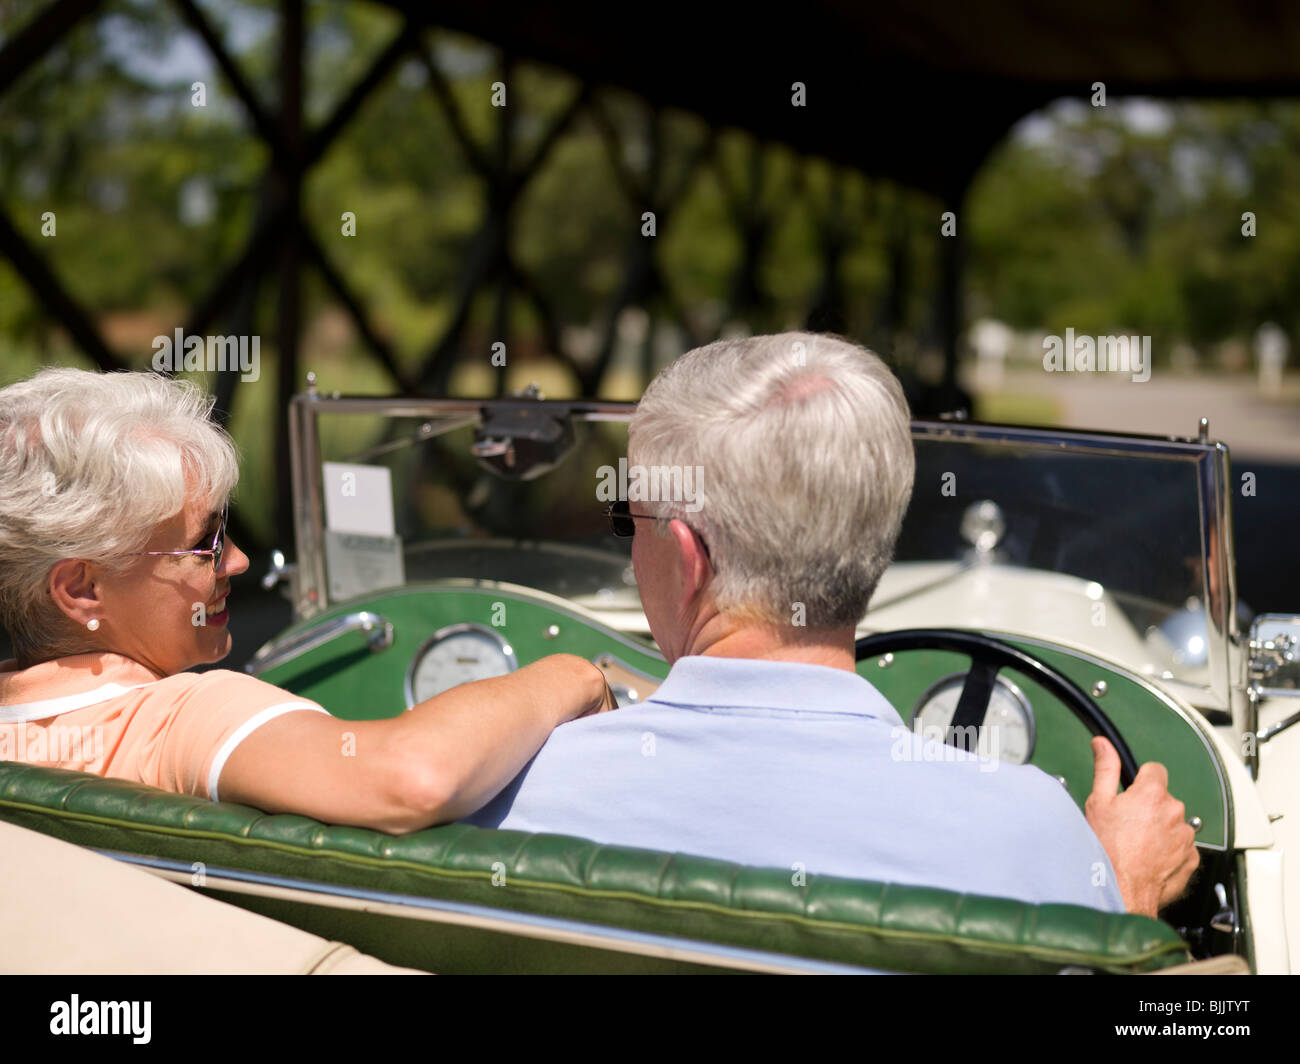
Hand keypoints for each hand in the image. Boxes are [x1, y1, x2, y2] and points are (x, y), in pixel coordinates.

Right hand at [1085, 737, 1198, 916]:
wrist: (1122, 889)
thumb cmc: (1108, 850)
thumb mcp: (1098, 803)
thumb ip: (1105, 768)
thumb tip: (1103, 745)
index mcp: (1152, 794)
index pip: (1155, 770)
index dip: (1141, 779)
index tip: (1133, 790)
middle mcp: (1174, 811)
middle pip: (1163, 798)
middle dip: (1149, 807)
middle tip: (1128, 823)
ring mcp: (1185, 835)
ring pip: (1173, 822)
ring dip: (1160, 828)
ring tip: (1138, 843)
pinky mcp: (1191, 857)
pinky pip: (1182, 845)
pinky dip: (1170, 848)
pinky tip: (1150, 856)